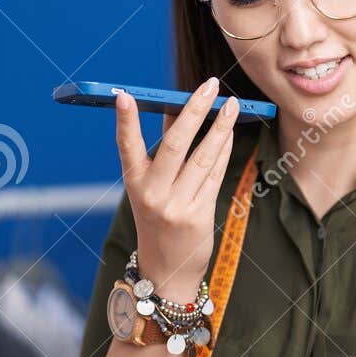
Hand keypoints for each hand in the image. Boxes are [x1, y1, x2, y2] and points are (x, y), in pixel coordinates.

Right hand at [111, 76, 239, 298]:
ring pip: (202, 157)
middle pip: (173, 145)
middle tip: (209, 86)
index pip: (127, 147)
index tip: (125, 95)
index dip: (125, 121)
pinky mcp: (199, 214)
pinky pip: (215, 175)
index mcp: (134, 184)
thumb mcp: (150, 189)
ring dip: (220, 128)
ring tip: (230, 105)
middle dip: (193, 111)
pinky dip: (223, 151)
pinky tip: (229, 132)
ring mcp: (176, 205)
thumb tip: (179, 110)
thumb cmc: (159, 219)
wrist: (168, 270)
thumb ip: (163, 152)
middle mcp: (152, 194)